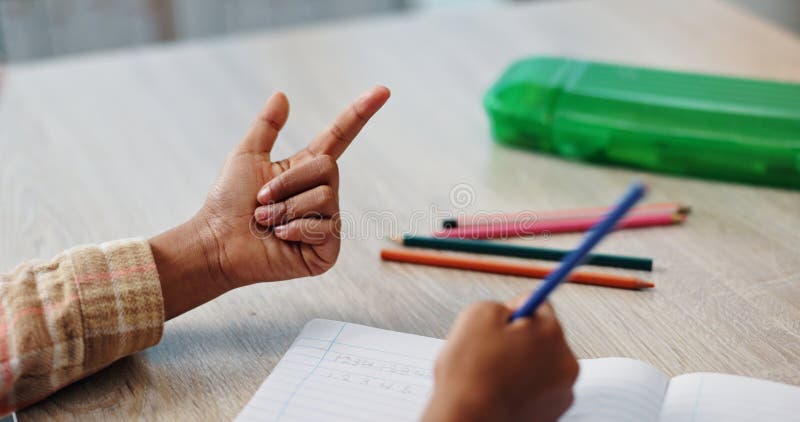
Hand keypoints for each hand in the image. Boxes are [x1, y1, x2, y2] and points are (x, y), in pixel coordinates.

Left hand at [150, 86, 389, 318]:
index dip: (360, 113)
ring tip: (267, 222)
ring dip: (287, 208)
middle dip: (288, 183)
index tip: (383, 90)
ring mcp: (327, 223)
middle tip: (262, 200)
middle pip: (328, 167)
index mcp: (306, 171)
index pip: (340, 137)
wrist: (217, 244)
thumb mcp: (246, 156)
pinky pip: (325, 226)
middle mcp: (322, 194)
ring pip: (325, 197)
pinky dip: (296, 229)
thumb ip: (267, 126)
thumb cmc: (228, 204)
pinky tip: (280, 238)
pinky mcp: (327, 250)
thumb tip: (282, 95)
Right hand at [422, 298, 578, 421]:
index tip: (502, 320)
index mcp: (551, 333)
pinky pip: (536, 390)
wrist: (468, 421)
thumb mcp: (477, 315)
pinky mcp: (551, 415)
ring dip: (519, 364)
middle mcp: (565, 363)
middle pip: (542, 337)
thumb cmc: (470, 375)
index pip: (539, 304)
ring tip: (491, 375)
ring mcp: (561, 392)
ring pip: (538, 364)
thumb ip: (501, 305)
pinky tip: (498, 392)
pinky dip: (520, 388)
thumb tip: (508, 312)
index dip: (514, 310)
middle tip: (490, 350)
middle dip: (518, 339)